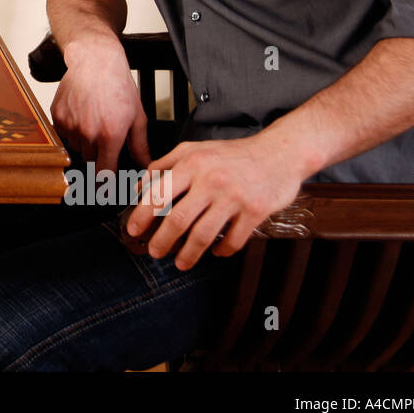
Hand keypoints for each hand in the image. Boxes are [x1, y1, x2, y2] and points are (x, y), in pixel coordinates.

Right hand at [50, 36, 148, 174]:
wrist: (95, 61)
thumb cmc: (119, 86)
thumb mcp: (138, 116)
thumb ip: (140, 146)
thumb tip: (147, 167)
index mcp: (110, 136)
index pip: (103, 174)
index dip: (104, 186)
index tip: (104, 192)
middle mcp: (87, 133)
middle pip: (90, 160)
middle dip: (98, 155)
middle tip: (104, 138)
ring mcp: (69, 125)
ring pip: (76, 147)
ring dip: (84, 142)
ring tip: (93, 120)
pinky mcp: (57, 116)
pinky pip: (63, 133)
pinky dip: (71, 129)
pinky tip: (82, 113)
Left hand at [125, 129, 307, 269]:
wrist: (279, 152)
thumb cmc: (232, 153)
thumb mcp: (194, 150)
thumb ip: (163, 165)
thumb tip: (138, 188)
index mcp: (192, 163)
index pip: (159, 193)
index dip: (143, 215)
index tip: (134, 231)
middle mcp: (211, 179)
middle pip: (178, 219)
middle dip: (162, 241)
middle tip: (154, 252)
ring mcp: (234, 196)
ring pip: (203, 234)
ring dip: (189, 254)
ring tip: (180, 263)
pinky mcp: (255, 211)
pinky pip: (233, 240)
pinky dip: (222, 250)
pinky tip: (215, 252)